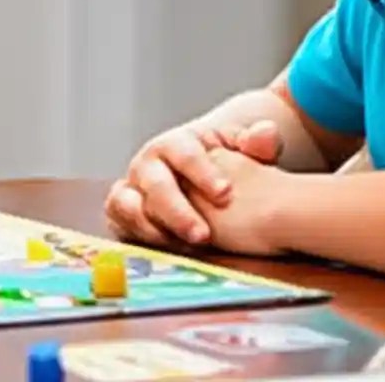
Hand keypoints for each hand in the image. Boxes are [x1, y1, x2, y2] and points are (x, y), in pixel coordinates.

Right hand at [105, 120, 281, 247]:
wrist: (195, 175)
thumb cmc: (221, 163)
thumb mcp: (241, 149)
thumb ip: (257, 142)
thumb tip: (266, 135)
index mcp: (174, 143)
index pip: (184, 153)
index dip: (202, 173)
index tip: (226, 193)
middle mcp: (147, 164)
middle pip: (155, 184)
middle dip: (178, 212)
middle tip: (203, 236)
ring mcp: (131, 188)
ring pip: (126, 204)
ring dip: (151, 227)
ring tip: (182, 247)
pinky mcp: (122, 212)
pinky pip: (118, 223)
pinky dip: (137, 235)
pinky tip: (168, 250)